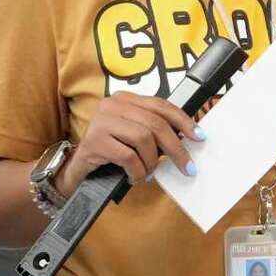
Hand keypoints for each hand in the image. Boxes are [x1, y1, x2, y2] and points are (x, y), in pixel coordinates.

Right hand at [57, 93, 203, 196]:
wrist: (78, 170)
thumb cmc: (109, 152)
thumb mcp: (132, 136)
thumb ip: (153, 130)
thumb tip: (187, 138)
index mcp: (124, 99)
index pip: (160, 105)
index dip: (183, 121)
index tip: (198, 136)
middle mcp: (111, 105)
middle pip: (155, 123)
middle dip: (175, 148)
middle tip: (187, 166)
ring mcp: (101, 122)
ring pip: (143, 140)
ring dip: (151, 162)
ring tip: (148, 172)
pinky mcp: (94, 142)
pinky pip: (128, 157)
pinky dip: (137, 171)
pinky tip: (134, 177)